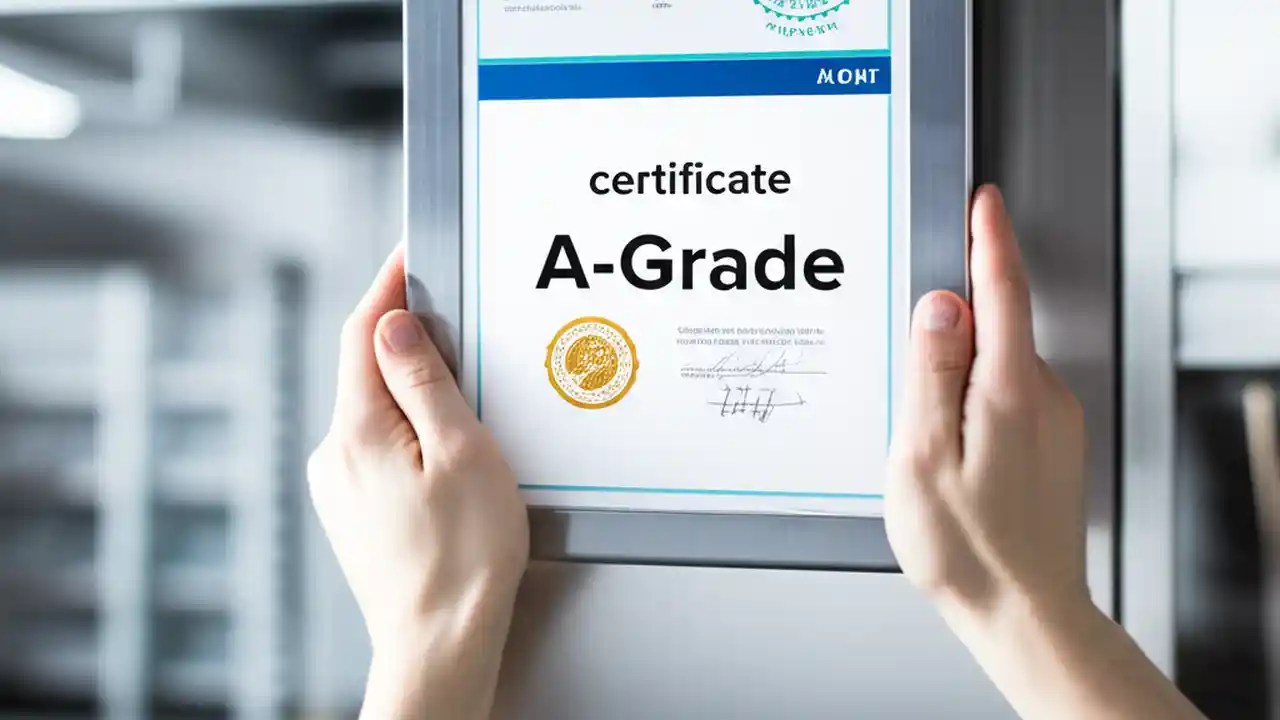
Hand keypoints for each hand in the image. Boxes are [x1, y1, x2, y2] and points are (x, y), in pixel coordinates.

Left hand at [308, 246, 528, 719]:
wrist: (439, 643)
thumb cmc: (464, 557)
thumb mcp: (462, 452)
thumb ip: (424, 382)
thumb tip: (393, 323)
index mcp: (359, 431)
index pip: (362, 333)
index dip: (387, 286)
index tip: (409, 253)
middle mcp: (335, 455)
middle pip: (366, 368)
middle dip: (406, 336)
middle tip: (455, 315)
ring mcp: (339, 487)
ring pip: (373, 410)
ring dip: (410, 386)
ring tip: (464, 389)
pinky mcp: (354, 511)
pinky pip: (377, 446)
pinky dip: (407, 427)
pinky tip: (447, 447)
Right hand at [885, 184, 1086, 616]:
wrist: (1024, 612)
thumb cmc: (967, 548)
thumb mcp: (921, 455)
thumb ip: (931, 371)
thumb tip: (940, 304)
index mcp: (1008, 391)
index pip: (1003, 290)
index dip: (990, 239)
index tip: (984, 201)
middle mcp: (1042, 397)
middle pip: (993, 327)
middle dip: (950, 326)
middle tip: (906, 370)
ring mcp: (1053, 421)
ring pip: (995, 366)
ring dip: (957, 377)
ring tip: (922, 441)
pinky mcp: (1051, 443)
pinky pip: (1006, 396)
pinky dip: (972, 403)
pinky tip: (949, 453)